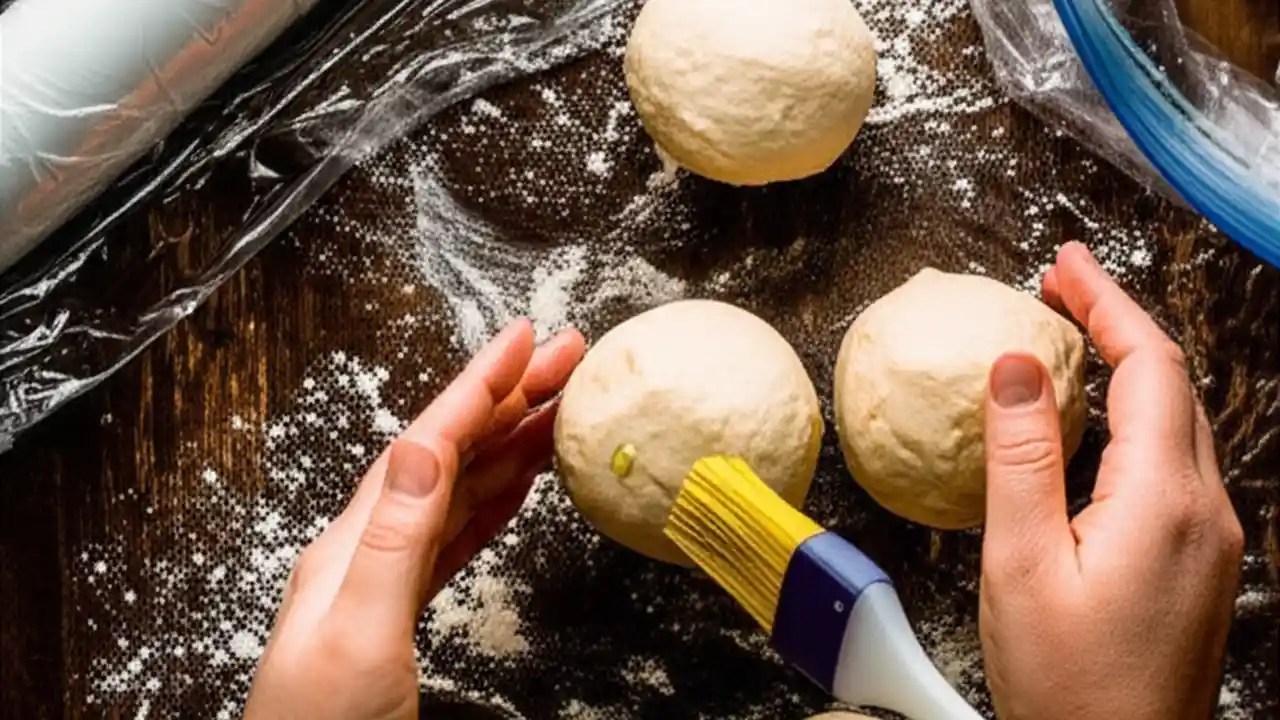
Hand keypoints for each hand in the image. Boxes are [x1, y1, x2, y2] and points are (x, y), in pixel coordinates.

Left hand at [244, 319, 585, 719]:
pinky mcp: (404, 609)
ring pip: (461, 487)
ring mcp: (385, 577)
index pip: (428, 442)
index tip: (526, 339)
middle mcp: (370, 547)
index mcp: (356, 543)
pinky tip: (517, 484)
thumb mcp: (359, 636)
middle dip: (510, 396)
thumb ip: (392, 543)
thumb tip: (418, 447)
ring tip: (558, 407)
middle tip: (567, 357)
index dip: (480, 385)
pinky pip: (460, 533)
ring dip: (511, 440)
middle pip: (449, 451)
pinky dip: (496, 499)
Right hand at [979, 242, 1243, 719]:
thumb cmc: (1068, 685)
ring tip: (1069, 338)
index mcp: (1164, 500)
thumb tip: (1018, 365)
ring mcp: (1210, 539)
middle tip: (1057, 287)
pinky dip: (1133, 418)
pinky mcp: (1197, 562)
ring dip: (1128, 368)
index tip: (1062, 261)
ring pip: (1177, 423)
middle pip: (1172, 384)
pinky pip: (1173, 464)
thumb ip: (1020, 457)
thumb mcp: (1021, 565)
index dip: (1107, 301)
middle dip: (1118, 322)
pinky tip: (1093, 424)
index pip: (1149, 365)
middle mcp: (1205, 510)